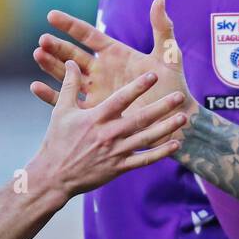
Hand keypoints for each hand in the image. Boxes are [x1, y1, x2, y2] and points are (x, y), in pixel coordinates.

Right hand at [26, 61, 187, 202]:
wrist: (54, 176)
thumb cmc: (57, 141)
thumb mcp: (61, 111)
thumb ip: (70, 86)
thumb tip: (71, 62)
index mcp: (96, 118)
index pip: (121, 99)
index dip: (138, 87)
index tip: (153, 75)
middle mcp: (109, 134)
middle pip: (140, 118)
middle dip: (162, 107)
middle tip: (179, 95)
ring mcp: (116, 152)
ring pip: (147, 138)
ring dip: (167, 128)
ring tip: (184, 117)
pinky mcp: (120, 167)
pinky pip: (144, 159)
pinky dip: (160, 153)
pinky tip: (175, 144)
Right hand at [30, 0, 194, 122]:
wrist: (174, 118)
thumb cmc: (173, 86)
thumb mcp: (168, 57)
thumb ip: (163, 29)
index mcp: (116, 54)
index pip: (88, 35)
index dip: (71, 25)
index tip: (51, 16)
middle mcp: (103, 71)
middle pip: (74, 55)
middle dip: (57, 47)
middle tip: (42, 40)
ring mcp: (97, 91)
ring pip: (68, 76)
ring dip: (51, 66)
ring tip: (38, 55)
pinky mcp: (96, 111)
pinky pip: (69, 103)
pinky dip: (51, 95)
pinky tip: (36, 87)